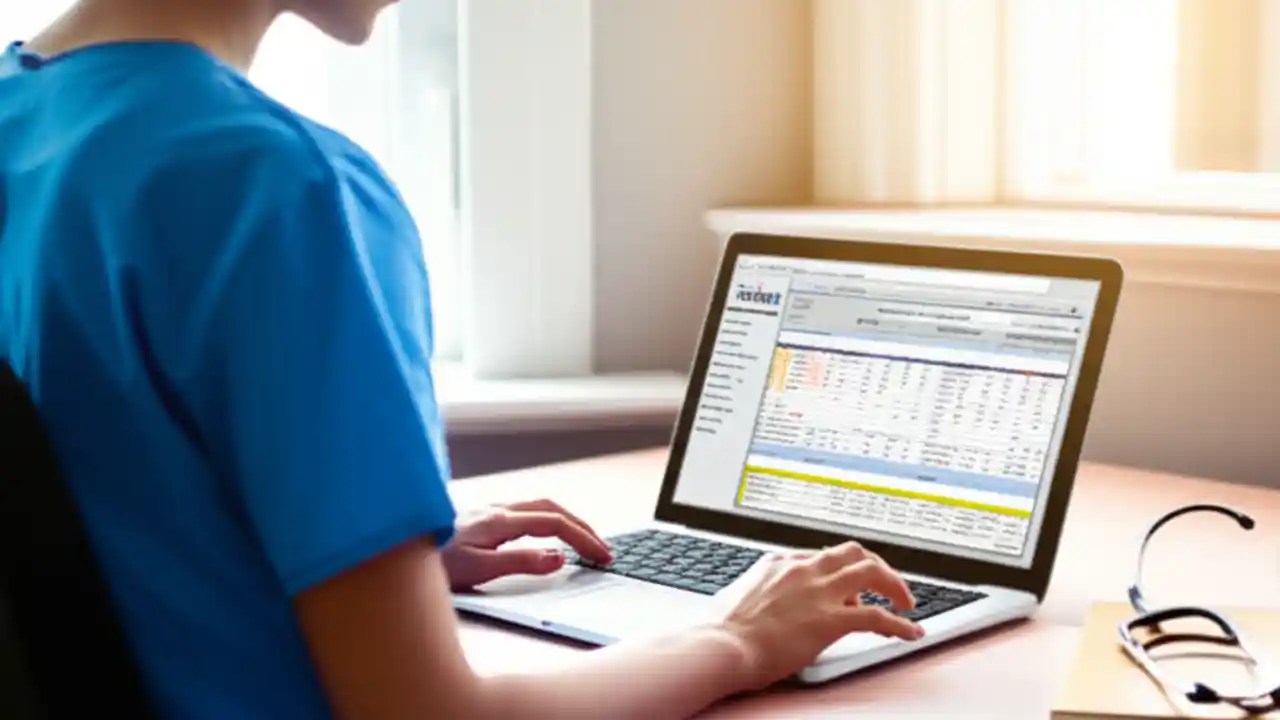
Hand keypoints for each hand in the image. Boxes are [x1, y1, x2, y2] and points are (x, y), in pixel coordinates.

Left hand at [442, 498, 612, 590]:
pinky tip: (544, 535)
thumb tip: (559, 556)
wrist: (391, 546)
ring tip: (583, 540)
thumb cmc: (430, 561)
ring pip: (539, 506)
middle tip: (602, 549)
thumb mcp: (476, 569)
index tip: (603, 556)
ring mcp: (487, 511)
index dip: (583, 539)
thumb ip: (519, 562)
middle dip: (582, 526)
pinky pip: (524, 512)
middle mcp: (496, 510)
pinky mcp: (479, 518)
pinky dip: (547, 520)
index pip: (555, 524)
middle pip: (552, 508)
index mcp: (500, 520)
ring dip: (566, 520)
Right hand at [718, 541, 924, 689]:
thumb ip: (759, 592)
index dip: (841, 571)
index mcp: (779, 562)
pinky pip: (877, 616)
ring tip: (906, 601)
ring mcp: (818, 592)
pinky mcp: (830, 620)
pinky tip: (909, 632)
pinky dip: (899, 624)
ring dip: (895, 585)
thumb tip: (760, 604)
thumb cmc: (720, 629)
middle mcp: (803, 569)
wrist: (720, 645)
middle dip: (876, 564)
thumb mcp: (739, 596)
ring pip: (872, 572)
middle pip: (853, 552)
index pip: (822, 555)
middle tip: (887, 583)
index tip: (851, 586)